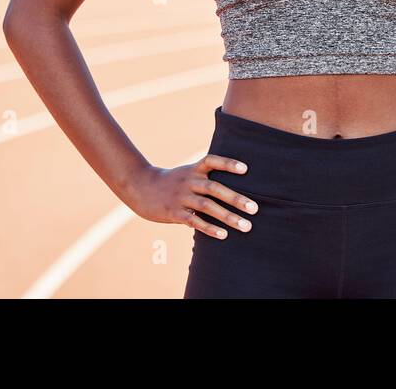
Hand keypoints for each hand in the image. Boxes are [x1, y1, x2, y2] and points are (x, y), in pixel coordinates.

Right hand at [130, 156, 260, 239]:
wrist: (141, 188)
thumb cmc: (172, 182)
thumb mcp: (187, 172)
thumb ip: (206, 176)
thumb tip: (233, 184)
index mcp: (194, 169)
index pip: (212, 161)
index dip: (228, 164)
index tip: (246, 169)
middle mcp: (189, 181)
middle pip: (214, 188)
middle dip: (236, 198)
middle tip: (255, 209)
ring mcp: (181, 197)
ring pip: (207, 206)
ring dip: (228, 217)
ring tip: (246, 226)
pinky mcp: (174, 213)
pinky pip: (194, 221)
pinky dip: (209, 228)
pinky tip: (223, 235)